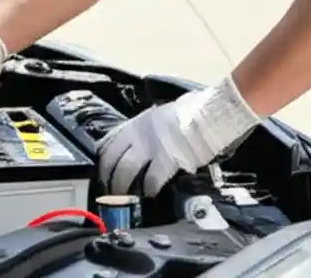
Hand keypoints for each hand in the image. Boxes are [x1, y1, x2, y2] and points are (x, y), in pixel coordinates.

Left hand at [96, 75, 259, 196]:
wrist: (208, 115)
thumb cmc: (188, 114)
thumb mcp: (159, 116)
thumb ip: (146, 131)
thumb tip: (140, 144)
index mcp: (135, 124)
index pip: (108, 144)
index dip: (103, 161)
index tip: (103, 172)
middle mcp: (138, 135)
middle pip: (112, 161)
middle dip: (109, 178)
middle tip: (110, 191)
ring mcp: (151, 148)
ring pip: (126, 172)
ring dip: (123, 188)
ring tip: (125, 197)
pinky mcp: (166, 161)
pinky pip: (151, 180)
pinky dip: (149, 189)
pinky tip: (150, 194)